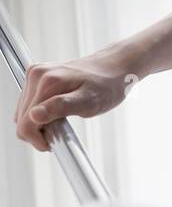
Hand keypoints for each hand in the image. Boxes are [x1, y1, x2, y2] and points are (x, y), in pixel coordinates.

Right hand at [14, 51, 142, 152]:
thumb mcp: (89, 101)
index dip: (40, 139)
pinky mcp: (38, 77)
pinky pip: (30, 105)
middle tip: (64, 126)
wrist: (115, 67)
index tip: (57, 139)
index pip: (25, 124)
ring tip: (63, 118)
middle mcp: (36, 74)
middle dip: (40, 130)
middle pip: (22, 120)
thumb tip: (34, 116)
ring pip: (24, 114)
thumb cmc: (107, 85)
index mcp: (46, 81)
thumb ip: (61, 108)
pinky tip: (58, 111)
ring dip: (40, 123)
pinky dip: (41, 114)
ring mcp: (36, 74)